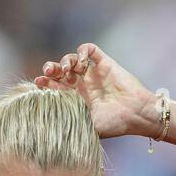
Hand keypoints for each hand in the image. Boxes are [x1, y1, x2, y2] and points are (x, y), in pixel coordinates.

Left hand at [32, 43, 160, 139]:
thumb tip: (49, 122)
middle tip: (49, 71)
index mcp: (76, 98)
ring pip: (72, 59)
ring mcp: (93, 73)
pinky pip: (90, 50)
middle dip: (52, 69)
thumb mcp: (88, 125)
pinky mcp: (105, 63)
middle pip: (60, 71)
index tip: (38, 82)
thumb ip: (71, 120)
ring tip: (69, 68)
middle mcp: (83, 84)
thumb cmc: (114, 124)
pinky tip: (83, 60)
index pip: (55, 86)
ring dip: (66, 60)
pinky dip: (83, 51)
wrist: (136, 114)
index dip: (45, 82)